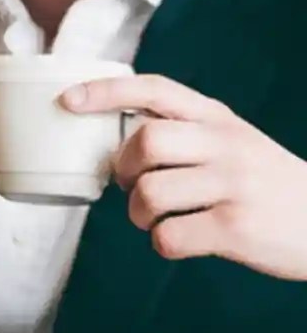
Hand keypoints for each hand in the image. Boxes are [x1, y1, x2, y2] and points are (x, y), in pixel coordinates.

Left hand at [62, 75, 306, 280]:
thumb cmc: (265, 186)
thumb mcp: (234, 143)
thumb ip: (185, 134)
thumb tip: (114, 145)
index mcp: (220, 119)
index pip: (156, 89)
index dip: (106, 91)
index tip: (68, 100)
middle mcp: (227, 145)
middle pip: (144, 142)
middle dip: (123, 170)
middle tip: (134, 186)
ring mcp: (233, 185)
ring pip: (149, 193)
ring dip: (138, 214)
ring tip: (157, 218)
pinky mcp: (235, 228)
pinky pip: (167, 236)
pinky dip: (162, 243)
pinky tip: (182, 240)